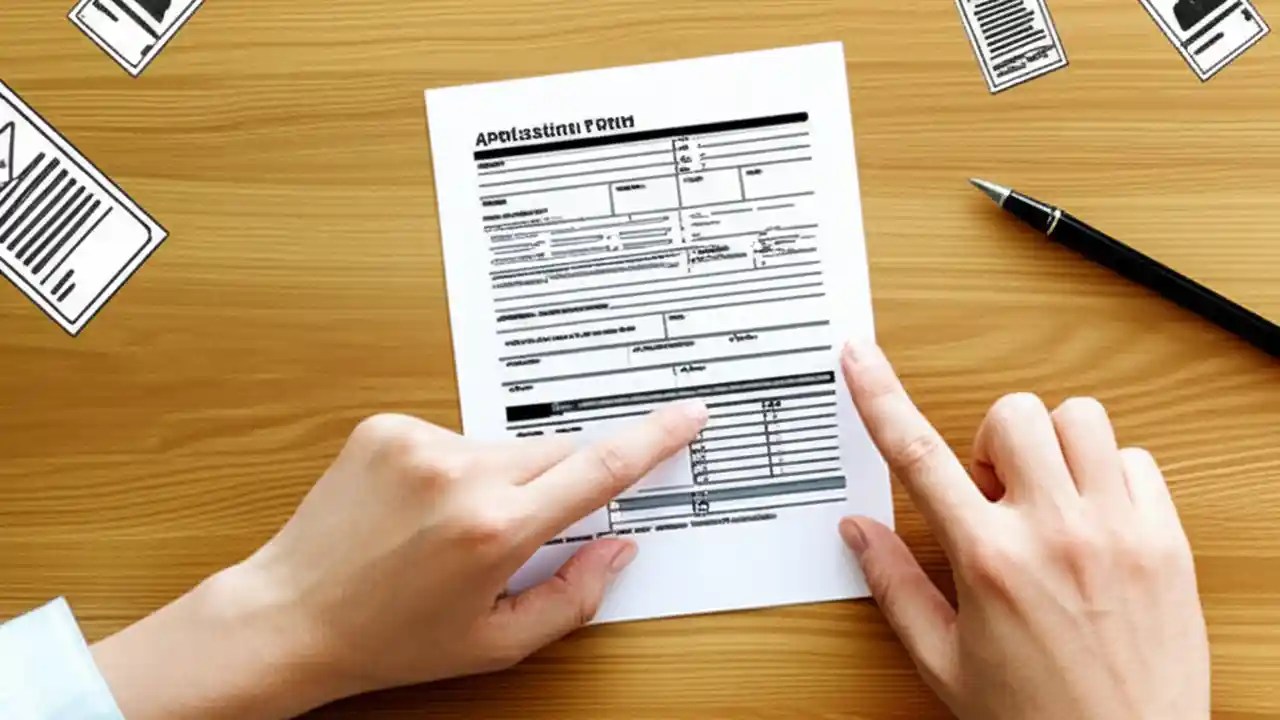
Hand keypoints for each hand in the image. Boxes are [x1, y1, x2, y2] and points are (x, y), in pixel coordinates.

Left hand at [91, 400, 707, 718]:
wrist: (289, 614)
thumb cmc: (386, 639)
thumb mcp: (496, 642)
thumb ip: (573, 596)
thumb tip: (617, 549)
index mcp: (495, 530)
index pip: (599, 470)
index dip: (653, 439)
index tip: (684, 415)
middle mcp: (460, 474)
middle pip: (555, 454)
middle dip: (557, 486)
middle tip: (521, 533)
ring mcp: (419, 443)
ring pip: (503, 447)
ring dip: (500, 480)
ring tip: (451, 532)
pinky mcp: (388, 427)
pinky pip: (453, 437)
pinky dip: (455, 469)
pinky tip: (421, 510)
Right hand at [838, 341, 1208, 719]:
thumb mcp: (944, 663)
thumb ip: (896, 587)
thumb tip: (858, 532)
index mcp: (988, 562)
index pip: (916, 456)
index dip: (880, 397)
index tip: (861, 359)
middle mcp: (1054, 534)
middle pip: (1011, 414)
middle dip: (993, 439)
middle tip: (994, 488)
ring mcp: (1118, 531)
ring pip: (1080, 418)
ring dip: (1052, 445)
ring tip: (1048, 496)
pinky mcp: (1166, 540)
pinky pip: (1137, 458)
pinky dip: (1109, 473)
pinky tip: (1095, 516)